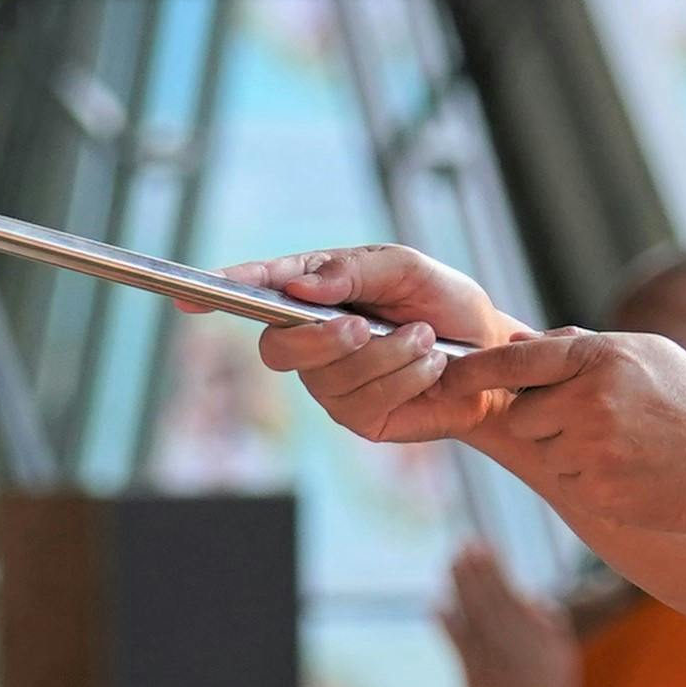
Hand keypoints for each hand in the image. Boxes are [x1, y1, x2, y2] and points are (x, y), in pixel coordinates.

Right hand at [232, 245, 528, 443]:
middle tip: (362, 325)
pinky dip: (404, 377)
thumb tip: (296, 283)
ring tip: (427, 339)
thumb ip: (353, 270)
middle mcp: (313, 343)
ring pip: (331, 376)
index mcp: (315, 293)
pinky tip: (433, 367)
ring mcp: (333, 385)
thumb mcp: (407, 268)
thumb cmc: (446, 304)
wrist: (495, 355)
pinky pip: (366, 399)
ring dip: (387, 353)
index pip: (260, 291)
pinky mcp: (361, 418)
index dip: (223, 292)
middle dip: (319, 338)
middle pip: (277, 349)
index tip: (191, 297)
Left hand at [437, 543, 580, 686]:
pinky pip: (460, 645)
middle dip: (475, 570)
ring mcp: (493, 661)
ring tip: (450, 563)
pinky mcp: (475, 679)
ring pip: (474, 616)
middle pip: (489, 598)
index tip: (481, 546)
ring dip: (461, 588)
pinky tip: (437, 605)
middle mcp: (514, 644)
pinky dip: (449, 624)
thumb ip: (548, 623)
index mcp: (536, 635)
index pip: (509, 593)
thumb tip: (531, 596)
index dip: (493, 568)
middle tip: (461, 545)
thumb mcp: (562, 655)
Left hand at [443, 325, 685, 539]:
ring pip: (544, 451)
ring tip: (623, 445)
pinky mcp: (599, 491)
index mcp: (600, 357)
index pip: (516, 360)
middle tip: (598, 420)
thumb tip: (521, 341)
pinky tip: (630, 470)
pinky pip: (567, 482)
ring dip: (568, 451)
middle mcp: (591, 401)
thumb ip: (582, 346)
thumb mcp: (646, 354)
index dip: (474, 370)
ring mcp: (594, 449)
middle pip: (523, 415)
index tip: (446, 375)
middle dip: (545, 419)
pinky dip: (589, 479)